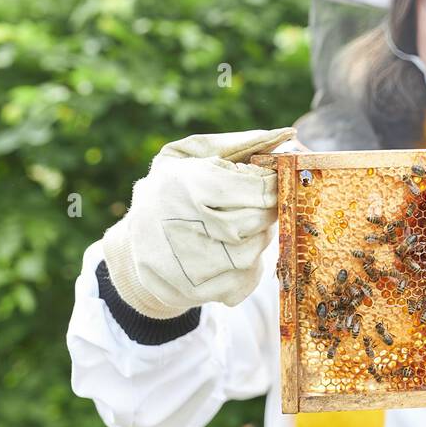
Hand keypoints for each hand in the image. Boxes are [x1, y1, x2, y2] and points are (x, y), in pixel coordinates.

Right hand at [102, 127, 298, 317]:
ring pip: (253, 251)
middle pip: (258, 220)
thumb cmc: (173, 186)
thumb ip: (243, 143)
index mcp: (186, 184)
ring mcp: (187, 263)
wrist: (135, 241)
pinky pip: (244, 280)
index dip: (271, 184)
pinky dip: (247, 267)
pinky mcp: (193, 290)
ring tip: (239, 227)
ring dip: (257, 238)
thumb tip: (289, 135)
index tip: (268, 183)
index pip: (257, 188)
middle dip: (266, 212)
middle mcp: (184, 224)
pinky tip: (228, 252)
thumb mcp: (193, 154)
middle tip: (257, 206)